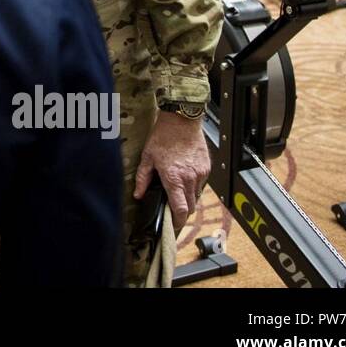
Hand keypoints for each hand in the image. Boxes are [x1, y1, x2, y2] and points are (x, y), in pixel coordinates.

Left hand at [134, 112, 211, 231]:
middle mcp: (190, 178)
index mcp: (174, 178)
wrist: (181, 120)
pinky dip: (193, 187)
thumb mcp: (147, 157)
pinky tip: (183, 178)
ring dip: (187, 199)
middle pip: (190, 207)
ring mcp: (200, 174)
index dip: (177, 222)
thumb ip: (143, 179)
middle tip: (172, 212)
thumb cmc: (163, 136)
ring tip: (176, 191)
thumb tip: (139, 194)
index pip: (180, 209)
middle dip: (182, 213)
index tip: (172, 227)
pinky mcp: (207, 168)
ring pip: (196, 196)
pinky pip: (201, 184)